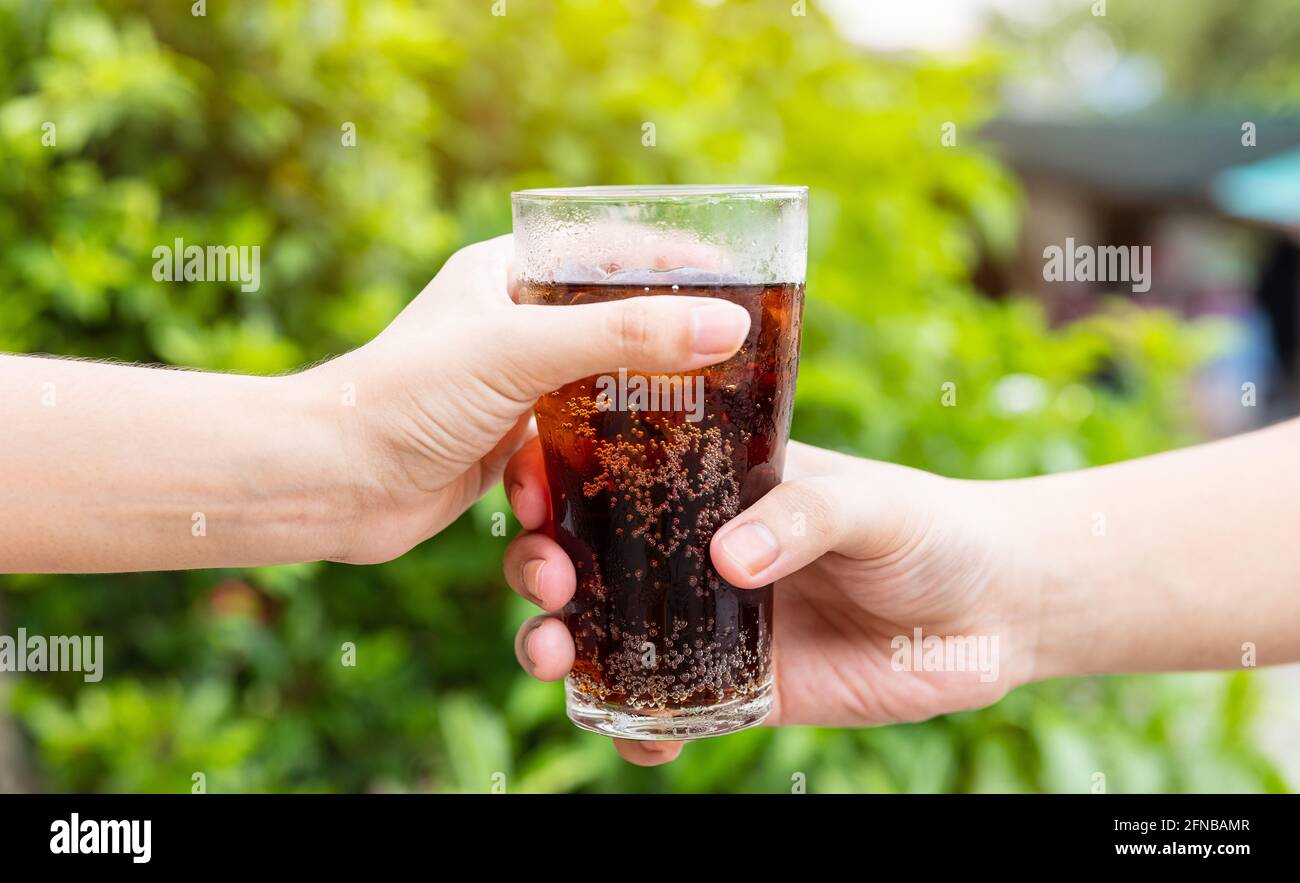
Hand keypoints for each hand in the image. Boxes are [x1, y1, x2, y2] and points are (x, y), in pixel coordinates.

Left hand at [305, 235, 753, 563]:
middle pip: (613, 325)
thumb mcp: (521, 352)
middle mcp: (511, 324)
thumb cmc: (405, 397)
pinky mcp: (506, 445)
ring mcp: (510, 388)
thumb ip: (624, 335)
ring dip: (631, 423)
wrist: (330, 485)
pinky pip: (573, 453)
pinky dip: (595, 473)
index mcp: (506, 272)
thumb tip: (726, 325)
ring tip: (690, 437)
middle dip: (667, 351)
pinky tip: (623, 494)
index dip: (676, 260)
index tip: (741, 281)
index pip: (609, 249)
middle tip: (733, 368)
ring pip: (598, 396)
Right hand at [502, 439, 1040, 764]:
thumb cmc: (931, 528)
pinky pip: (671, 710)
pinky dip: (642, 728)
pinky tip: (645, 738)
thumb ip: (806, 517)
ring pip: (610, 636)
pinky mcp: (743, 687)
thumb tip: (728, 561)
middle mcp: (696, 549)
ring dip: (565, 649)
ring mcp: (713, 621)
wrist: (993, 610)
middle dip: (542, 570)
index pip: (615, 472)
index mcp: (714, 483)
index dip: (555, 479)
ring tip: (556, 662)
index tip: (528, 492)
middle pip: (588, 557)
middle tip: (547, 586)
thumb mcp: (872, 504)